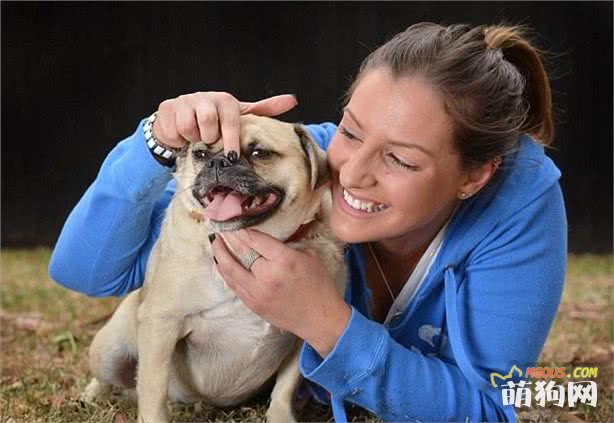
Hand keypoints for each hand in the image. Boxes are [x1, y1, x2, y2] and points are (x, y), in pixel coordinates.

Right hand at [152, 92, 297, 153]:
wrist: (178, 126)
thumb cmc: (214, 126)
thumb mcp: (238, 120)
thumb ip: (263, 110)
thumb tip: (292, 99)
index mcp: (226, 101)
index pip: (232, 119)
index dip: (231, 139)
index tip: (232, 156)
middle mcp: (206, 97)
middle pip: (210, 125)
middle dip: (209, 139)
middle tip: (208, 141)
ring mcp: (186, 100)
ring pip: (192, 128)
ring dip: (194, 139)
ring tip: (196, 137)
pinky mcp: (167, 107)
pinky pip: (176, 130)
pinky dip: (179, 138)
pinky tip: (181, 135)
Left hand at [211, 229, 350, 356]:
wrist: (319, 319)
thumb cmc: (319, 286)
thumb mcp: (310, 257)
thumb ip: (289, 245)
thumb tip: (270, 238)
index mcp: (285, 260)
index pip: (256, 240)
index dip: (243, 230)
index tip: (235, 223)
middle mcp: (268, 275)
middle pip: (241, 252)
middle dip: (229, 238)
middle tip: (221, 228)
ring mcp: (257, 292)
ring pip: (230, 270)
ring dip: (220, 254)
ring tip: (215, 243)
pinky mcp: (253, 304)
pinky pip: (234, 285)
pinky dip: (225, 272)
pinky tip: (221, 263)